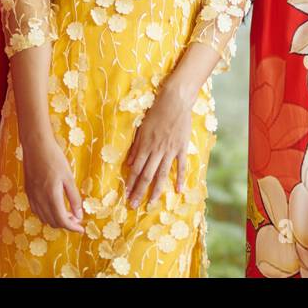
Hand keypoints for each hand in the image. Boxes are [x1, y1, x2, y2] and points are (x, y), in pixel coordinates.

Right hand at [22, 129, 84, 232]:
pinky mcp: (28, 192)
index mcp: (51, 196)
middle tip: (76, 218)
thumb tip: (79, 215)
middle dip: (65, 224)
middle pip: (52, 222)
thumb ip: (74, 198)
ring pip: (43, 218)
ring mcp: (32, 196)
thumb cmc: (54, 158)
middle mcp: (39, 199)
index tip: (81, 229)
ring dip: (55, 220)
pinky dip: (46, 214)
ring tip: (67, 213)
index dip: (72, 227)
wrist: (36, 145)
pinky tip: (53, 207)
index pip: (62, 220)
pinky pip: (36, 210)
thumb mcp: (68, 177)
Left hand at [123, 86, 193, 208]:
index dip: (131, 183)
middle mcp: (157, 151)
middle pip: (147, 175)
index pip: (136, 169)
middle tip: (134, 206)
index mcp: (145, 145)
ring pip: (162, 174)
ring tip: (151, 203)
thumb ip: (135, 147)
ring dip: (156, 191)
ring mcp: (170, 151)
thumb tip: (128, 163)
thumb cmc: (155, 111)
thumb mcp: (141, 128)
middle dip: (139, 192)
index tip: (126, 195)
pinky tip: (178, 190)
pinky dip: (179, 179)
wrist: (174, 101)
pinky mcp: (181, 148)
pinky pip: (181, 166)